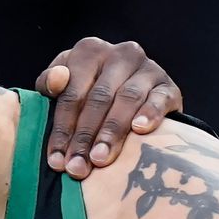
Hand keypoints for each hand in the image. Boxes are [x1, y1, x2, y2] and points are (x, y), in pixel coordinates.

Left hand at [36, 36, 182, 179]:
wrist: (136, 96)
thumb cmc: (88, 94)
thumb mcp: (63, 87)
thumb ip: (49, 84)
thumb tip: (55, 81)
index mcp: (89, 51)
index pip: (72, 93)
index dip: (62, 128)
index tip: (56, 160)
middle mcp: (120, 54)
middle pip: (98, 98)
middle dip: (85, 137)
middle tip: (77, 167)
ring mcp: (148, 68)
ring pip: (127, 99)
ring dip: (112, 132)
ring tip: (100, 159)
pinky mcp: (169, 86)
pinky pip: (159, 99)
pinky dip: (150, 114)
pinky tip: (139, 130)